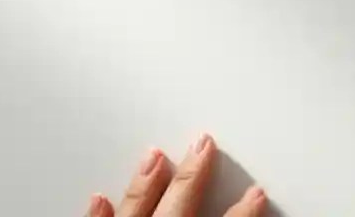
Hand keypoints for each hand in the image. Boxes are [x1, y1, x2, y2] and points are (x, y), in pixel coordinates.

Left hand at [84, 134, 267, 216]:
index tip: (256, 193)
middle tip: (203, 144)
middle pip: (180, 204)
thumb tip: (251, 208)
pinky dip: (100, 213)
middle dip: (193, 173)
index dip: (244, 209)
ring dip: (146, 182)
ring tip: (154, 154)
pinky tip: (99, 197)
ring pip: (136, 207)